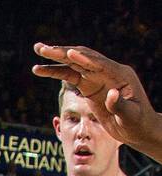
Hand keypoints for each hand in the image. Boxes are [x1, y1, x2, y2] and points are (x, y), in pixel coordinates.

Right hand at [32, 44, 160, 151]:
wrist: (137, 128)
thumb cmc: (137, 123)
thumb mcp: (130, 116)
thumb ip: (119, 105)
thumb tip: (111, 94)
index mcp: (119, 74)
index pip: (99, 64)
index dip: (84, 58)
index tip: (69, 52)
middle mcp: (107, 71)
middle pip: (82, 57)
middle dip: (62, 52)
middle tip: (42, 48)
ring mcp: (97, 77)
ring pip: (74, 64)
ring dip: (55, 58)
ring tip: (38, 51)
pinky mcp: (89, 86)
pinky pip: (70, 76)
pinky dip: (56, 72)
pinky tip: (41, 70)